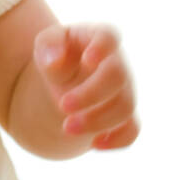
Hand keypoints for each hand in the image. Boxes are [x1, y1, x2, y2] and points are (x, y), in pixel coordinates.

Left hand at [34, 23, 138, 149]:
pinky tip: (95, 145)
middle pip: (117, 77)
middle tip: (62, 105)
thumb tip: (55, 60)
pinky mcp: (125, 114)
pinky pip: (132, 129)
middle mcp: (117, 62)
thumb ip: (48, 47)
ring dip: (97, 120)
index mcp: (97, 38)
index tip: (89, 59)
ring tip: (66, 127)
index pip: (108, 35)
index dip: (103, 46)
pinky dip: (118, 139)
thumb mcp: (46, 45)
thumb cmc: (57, 53)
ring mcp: (125, 89)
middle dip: (90, 95)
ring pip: (125, 106)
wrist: (65, 77)